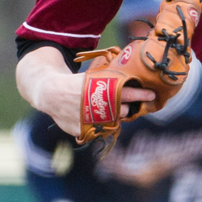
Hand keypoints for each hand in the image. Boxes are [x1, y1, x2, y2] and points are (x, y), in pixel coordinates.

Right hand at [16, 46, 156, 136]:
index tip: (152, 94)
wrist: (49, 93)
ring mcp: (87, 119)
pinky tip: (99, 118)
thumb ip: (108, 79)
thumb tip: (129, 70)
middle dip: (129, 108)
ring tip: (115, 110)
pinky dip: (101, 125)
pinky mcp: (81, 129)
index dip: (140, 93)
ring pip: (112, 122)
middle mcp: (93, 105)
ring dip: (117, 117)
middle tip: (133, 105)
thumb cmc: (74, 83)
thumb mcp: (91, 77)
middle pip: (122, 110)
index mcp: (97, 88)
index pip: (125, 91)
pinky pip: (99, 130)